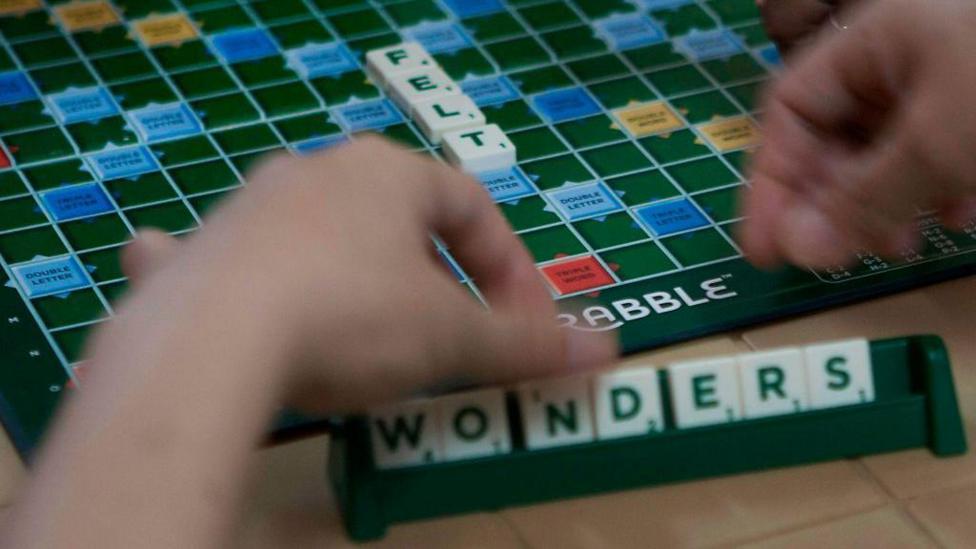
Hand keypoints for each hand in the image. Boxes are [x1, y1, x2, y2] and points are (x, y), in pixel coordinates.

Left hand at [115, 136, 615, 410]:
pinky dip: (242, 274)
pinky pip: (226, 254)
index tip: (524, 327)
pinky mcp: (199, 252)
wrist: (213, 342)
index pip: (474, 208)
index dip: (511, 269)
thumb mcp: (453, 336)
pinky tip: (241, 303)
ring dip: (355, 278)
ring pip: (321, 235)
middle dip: (437, 280)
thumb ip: (527, 344)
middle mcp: (318, 172)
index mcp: (389, 173)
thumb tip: (605, 353)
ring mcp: (251, 208)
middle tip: (454, 341)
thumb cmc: (353, 317)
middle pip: (399, 223)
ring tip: (372, 341)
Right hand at [740, 0, 975, 268]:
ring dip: (883, 207)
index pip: (791, 109)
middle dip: (831, 201)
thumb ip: (865, 197)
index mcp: (871, 42)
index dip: (770, 181)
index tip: (764, 248)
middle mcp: (899, 60)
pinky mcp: (974, 112)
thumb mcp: (939, 142)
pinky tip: (956, 218)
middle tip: (834, 254)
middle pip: (834, 138)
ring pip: (885, 155)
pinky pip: (936, 157)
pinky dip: (934, 194)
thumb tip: (797, 248)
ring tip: (900, 245)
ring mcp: (944, 83)